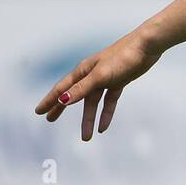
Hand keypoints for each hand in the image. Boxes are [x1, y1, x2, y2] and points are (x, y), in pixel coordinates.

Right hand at [33, 31, 161, 141]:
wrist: (147, 46)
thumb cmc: (123, 57)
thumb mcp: (101, 75)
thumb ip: (82, 88)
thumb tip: (63, 100)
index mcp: (83, 71)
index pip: (62, 88)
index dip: (50, 100)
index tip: (38, 111)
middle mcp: (91, 74)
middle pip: (73, 95)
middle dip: (61, 108)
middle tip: (50, 119)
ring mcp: (105, 78)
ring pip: (92, 102)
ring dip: (88, 119)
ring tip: (86, 137)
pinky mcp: (119, 81)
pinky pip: (109, 101)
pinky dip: (106, 114)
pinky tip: (103, 127)